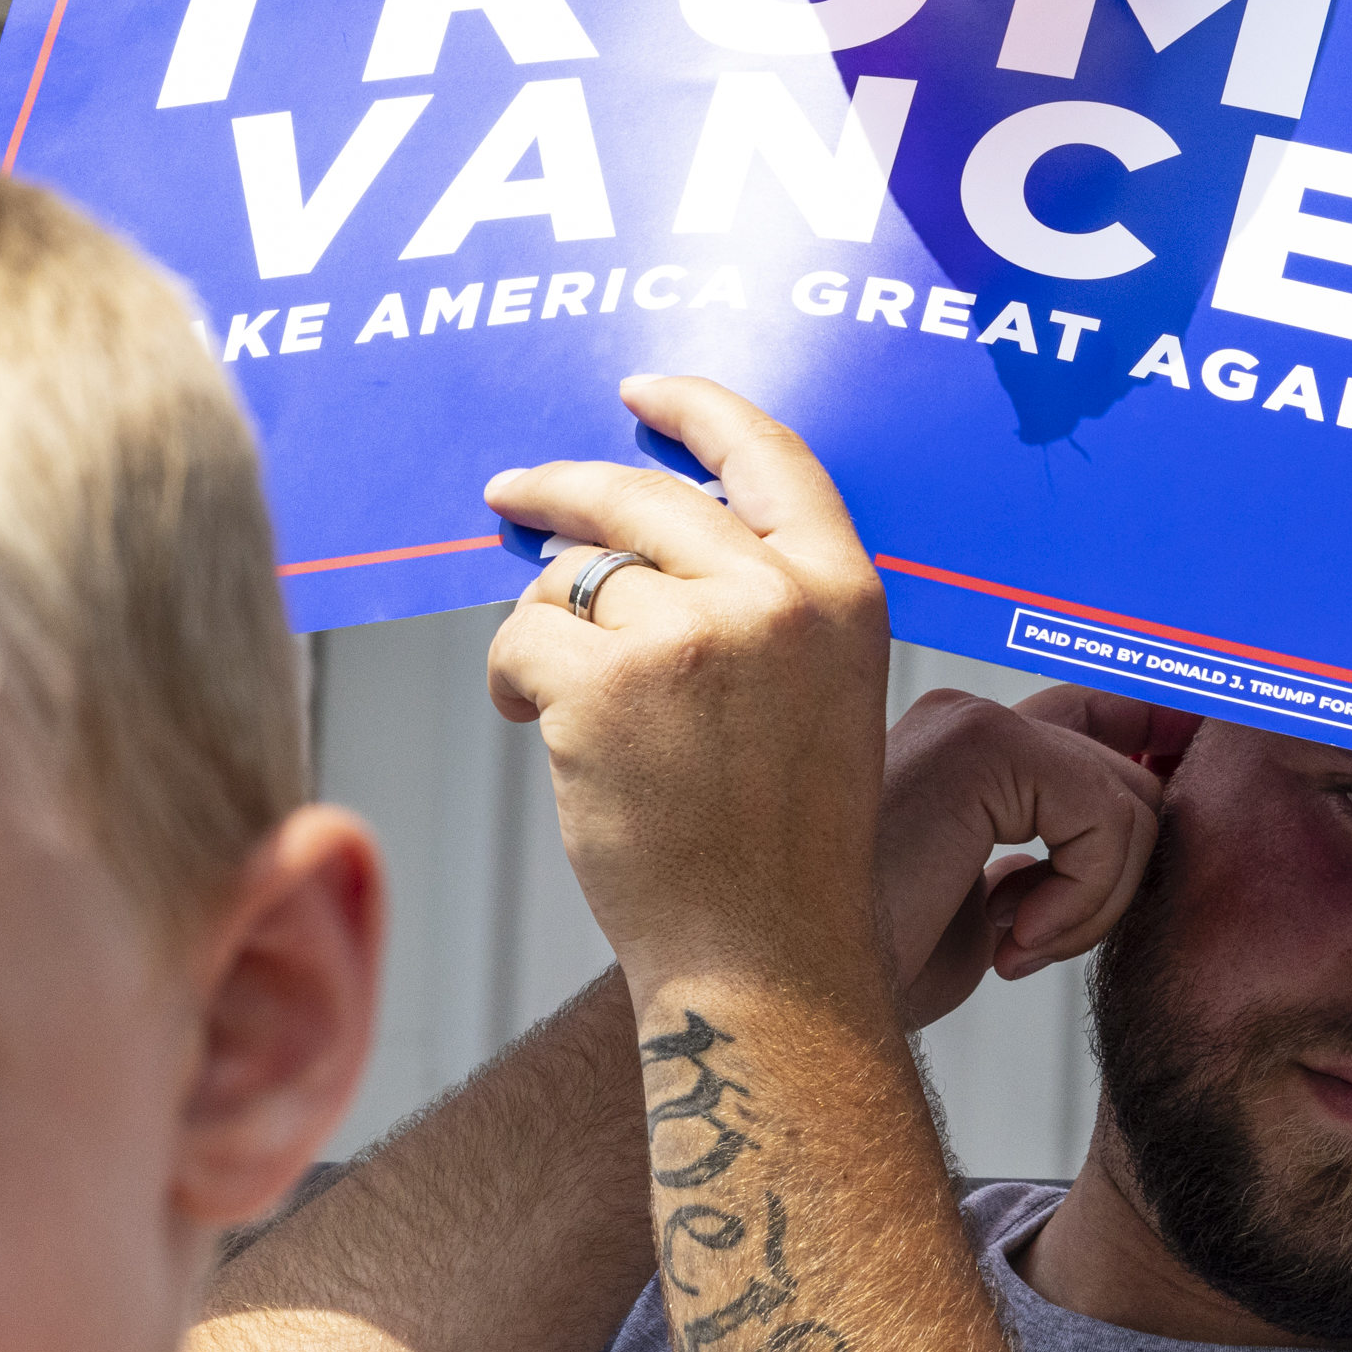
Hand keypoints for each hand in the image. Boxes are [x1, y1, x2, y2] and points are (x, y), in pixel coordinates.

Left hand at [483, 377, 893, 990]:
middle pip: (639, 497)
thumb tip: (633, 524)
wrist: (763, 959)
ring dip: (546, 630)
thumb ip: (759, 600)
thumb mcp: (816, 695)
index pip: (767, 456)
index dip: (696, 409)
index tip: (639, 392)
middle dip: (559, 488)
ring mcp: (690, 636)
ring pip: (571, 579)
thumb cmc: (778, 844)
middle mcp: (774, 598)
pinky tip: (535, 724)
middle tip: (509, 494)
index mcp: (843, 594)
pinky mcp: (607, 684)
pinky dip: (511, 680)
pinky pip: (522, 639)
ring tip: (561, 700)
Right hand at [876, 689, 1193, 1027]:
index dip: (1156, 785)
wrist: (790, 999)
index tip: (1152, 867)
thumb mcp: (982, 914)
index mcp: (966, 750)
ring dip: (1097, 900)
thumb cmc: (870, 968)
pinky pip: (1110, 816)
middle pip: (1133, 772)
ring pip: (1133, 798)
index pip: (1109, 733)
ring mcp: (973, 722)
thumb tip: (1132, 843)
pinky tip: (1008, 941)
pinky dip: (1084, 900)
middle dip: (1118, 874)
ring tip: (1014, 944)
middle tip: (1038, 940)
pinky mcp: (981, 747)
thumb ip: (1046, 867)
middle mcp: (969, 719)